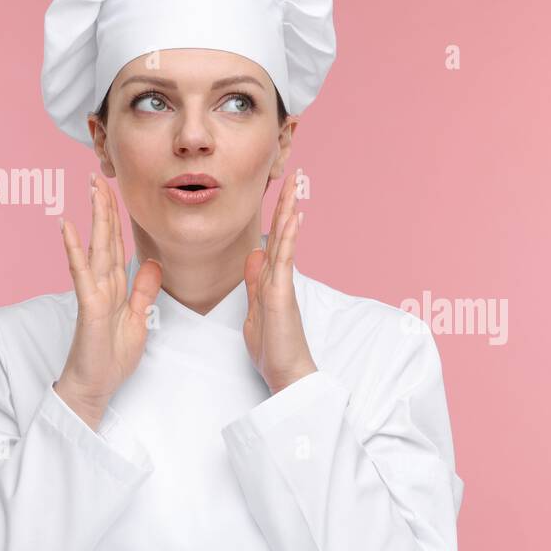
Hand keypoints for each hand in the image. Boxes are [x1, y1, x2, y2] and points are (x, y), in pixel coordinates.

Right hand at [54, 172, 162, 429]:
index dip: (117, 216)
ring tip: (90, 188)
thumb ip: (143, 290)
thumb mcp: (138, 318)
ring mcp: (94, 292)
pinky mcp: (89, 306)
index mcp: (116, 284)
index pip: (118, 243)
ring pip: (96, 247)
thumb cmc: (112, 356)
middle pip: (106, 237)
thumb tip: (154, 265)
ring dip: (94, 216)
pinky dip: (75, 250)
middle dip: (104, 206)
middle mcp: (103, 283)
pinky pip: (82, 273)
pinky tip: (68, 227)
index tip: (114, 190)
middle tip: (98, 175)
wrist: (96, 385)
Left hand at [243, 173, 316, 394]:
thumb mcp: (254, 311)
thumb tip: (254, 256)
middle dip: (286, 204)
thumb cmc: (273, 349)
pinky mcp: (283, 293)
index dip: (276, 216)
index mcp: (271, 281)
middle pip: (283, 233)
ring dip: (289, 210)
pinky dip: (288, 236)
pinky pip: (285, 259)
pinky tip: (294, 217)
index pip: (273, 241)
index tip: (280, 194)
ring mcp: (282, 284)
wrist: (286, 374)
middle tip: (294, 177)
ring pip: (285, 239)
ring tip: (296, 184)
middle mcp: (279, 278)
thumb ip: (254, 284)